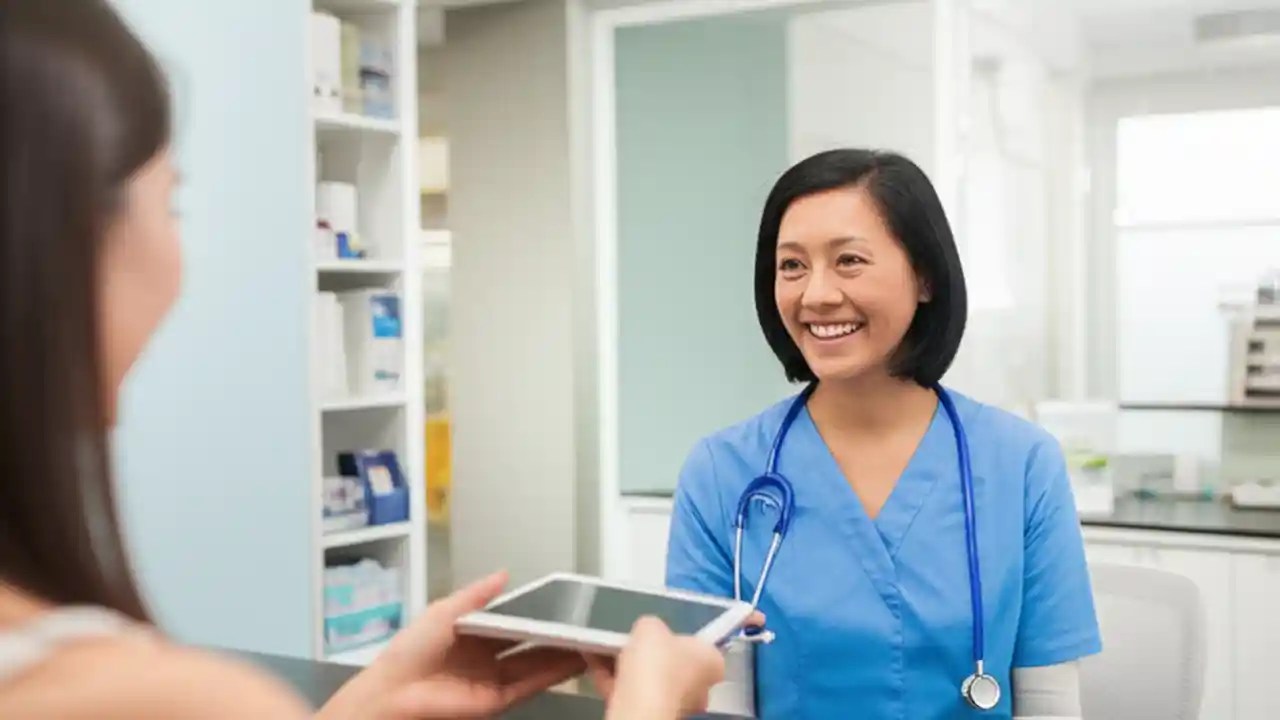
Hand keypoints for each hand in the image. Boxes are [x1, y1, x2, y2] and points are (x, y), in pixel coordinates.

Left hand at [319, 571, 584, 719]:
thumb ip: (476, 594)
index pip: (513, 620)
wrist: (392, 693)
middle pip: (530, 643)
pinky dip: (554, 674)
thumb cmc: (409, 651)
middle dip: (556, 633)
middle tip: (583, 621)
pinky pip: (531, 684)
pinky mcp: (497, 699)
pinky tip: (574, 661)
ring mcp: (494, 678)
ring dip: (563, 654)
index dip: (536, 612)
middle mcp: (487, 656)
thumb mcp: (444, 610)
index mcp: (473, 633)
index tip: (561, 602)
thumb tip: (503, 573)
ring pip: (537, 664)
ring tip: (590, 639)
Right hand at [585, 617, 726, 719]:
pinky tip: (596, 666)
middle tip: (627, 639)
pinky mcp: (655, 715)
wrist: (640, 706)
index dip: (675, 636)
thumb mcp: (650, 625)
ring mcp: (678, 705)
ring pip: (649, 680)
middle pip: (671, 663)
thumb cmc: (657, 662)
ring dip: (626, 666)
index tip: (657, 632)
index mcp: (712, 661)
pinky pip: (633, 694)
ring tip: (603, 649)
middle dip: (647, 653)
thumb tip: (648, 632)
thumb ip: (651, 626)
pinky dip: (615, 681)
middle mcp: (701, 687)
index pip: (698, 644)